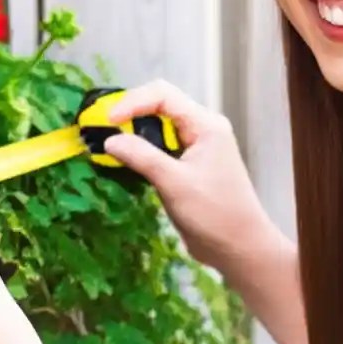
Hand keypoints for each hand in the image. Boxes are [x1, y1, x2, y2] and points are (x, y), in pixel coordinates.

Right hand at [103, 80, 277, 275]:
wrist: (240, 248)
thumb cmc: (214, 214)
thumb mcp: (174, 183)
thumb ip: (142, 157)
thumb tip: (109, 140)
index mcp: (205, 125)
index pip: (163, 95)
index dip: (132, 102)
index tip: (108, 122)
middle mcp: (202, 129)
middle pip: (160, 106)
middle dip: (130, 114)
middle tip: (102, 131)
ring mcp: (196, 147)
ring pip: (159, 127)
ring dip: (134, 133)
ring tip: (109, 145)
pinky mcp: (189, 165)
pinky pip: (161, 147)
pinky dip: (142, 150)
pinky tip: (126, 160)